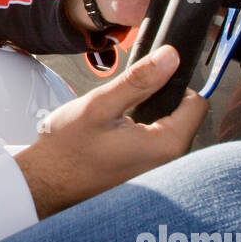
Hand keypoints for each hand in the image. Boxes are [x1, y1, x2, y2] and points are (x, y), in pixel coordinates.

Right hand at [14, 45, 207, 218]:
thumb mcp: (100, 104)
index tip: (146, 82)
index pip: (197, 104)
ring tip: (114, 124)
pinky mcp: (144, 179)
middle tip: (122, 105)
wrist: (43, 185)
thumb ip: (140, 80)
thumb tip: (170, 57)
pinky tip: (113, 139)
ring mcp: (156, 175)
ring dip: (146, 120)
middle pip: (183, 117)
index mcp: (164, 146)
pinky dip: (138, 137)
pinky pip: (154, 148)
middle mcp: (168, 165)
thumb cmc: (66, 150)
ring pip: (166, 131)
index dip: (173, 83)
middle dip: (157, 102)